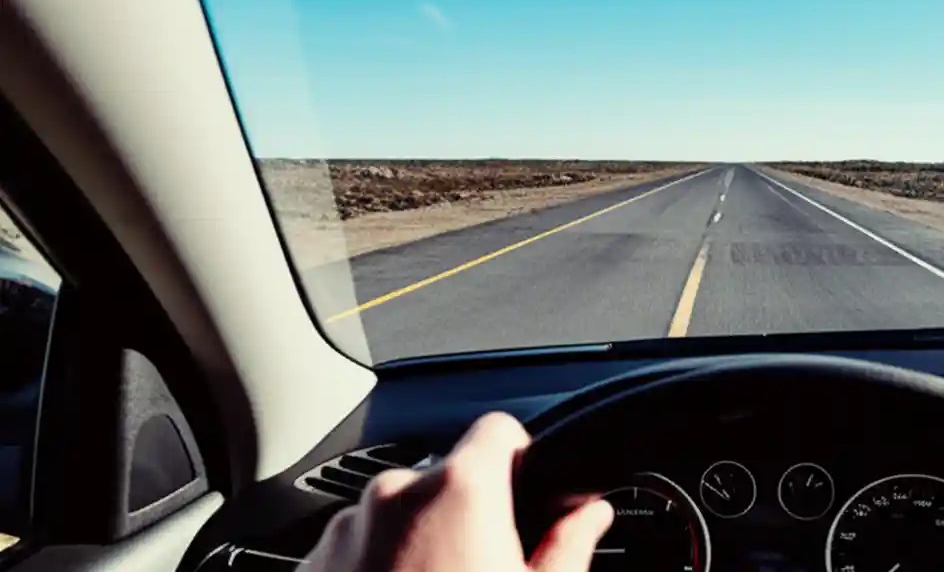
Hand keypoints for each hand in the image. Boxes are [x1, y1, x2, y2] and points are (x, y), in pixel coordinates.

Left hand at [304, 412, 612, 571]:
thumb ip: (569, 546)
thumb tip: (591, 516)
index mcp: (460, 491)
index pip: (499, 429)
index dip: (519, 458)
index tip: (525, 493)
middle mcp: (394, 495)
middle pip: (446, 479)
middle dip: (466, 516)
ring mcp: (343, 530)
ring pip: (396, 517)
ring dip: (416, 546)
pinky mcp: (309, 567)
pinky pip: (354, 550)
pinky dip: (374, 571)